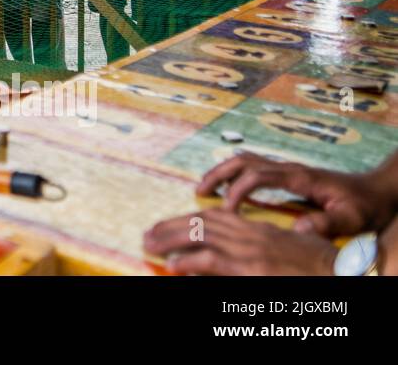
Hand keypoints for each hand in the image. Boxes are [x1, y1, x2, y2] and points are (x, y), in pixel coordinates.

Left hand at [143, 208, 335, 275]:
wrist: (343, 272)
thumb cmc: (321, 265)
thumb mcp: (288, 246)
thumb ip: (261, 243)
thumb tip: (236, 248)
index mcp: (258, 229)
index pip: (215, 217)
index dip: (189, 219)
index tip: (168, 224)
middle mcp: (250, 235)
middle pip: (201, 223)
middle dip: (171, 227)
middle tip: (148, 234)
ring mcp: (250, 251)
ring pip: (200, 237)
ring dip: (170, 240)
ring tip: (149, 245)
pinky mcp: (251, 270)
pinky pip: (212, 261)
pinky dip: (189, 261)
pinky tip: (173, 264)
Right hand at [197, 152, 393, 237]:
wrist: (377, 190)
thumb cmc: (366, 205)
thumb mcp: (352, 218)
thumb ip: (327, 223)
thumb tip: (296, 227)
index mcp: (300, 177)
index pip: (258, 174)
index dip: (238, 190)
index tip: (228, 210)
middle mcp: (289, 168)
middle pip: (243, 161)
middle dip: (218, 174)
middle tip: (199, 192)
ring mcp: (287, 169)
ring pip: (245, 161)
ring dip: (222, 172)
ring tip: (204, 190)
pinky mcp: (287, 175)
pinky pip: (253, 168)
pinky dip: (234, 176)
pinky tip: (227, 190)